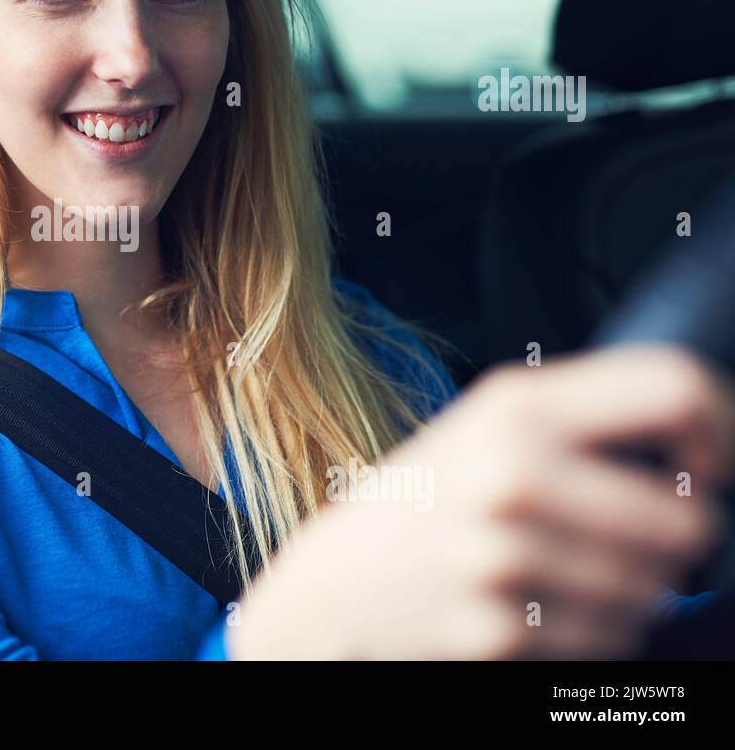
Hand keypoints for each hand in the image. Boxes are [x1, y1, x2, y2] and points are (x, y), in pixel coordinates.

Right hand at [226, 345, 734, 658]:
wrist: (334, 584)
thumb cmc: (428, 500)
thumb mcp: (487, 425)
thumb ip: (583, 415)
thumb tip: (706, 439)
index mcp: (515, 406)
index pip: (673, 389)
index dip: (718, 430)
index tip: (708, 467)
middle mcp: (512, 473)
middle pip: (688, 519)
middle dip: (675, 540)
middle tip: (627, 537)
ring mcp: (504, 555)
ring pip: (658, 590)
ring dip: (631, 592)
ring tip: (566, 574)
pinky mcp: (502, 628)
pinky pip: (614, 640)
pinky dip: (595, 633)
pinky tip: (541, 609)